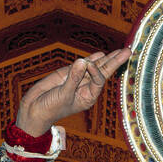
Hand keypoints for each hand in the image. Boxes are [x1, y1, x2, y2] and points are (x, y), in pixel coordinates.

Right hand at [14, 49, 132, 137]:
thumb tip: (82, 62)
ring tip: (120, 51)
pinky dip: (91, 59)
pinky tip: (100, 54)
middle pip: (103, 72)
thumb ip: (73, 78)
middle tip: (128, 51)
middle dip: (115, 62)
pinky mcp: (68, 74)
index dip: (96, 70)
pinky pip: (82, 65)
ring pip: (95, 67)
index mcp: (88, 97)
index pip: (98, 80)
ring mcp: (77, 80)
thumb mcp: (63, 95)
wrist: (34, 110)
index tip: (87, 64)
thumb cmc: (50, 108)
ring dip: (106, 59)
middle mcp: (85, 88)